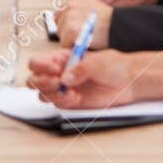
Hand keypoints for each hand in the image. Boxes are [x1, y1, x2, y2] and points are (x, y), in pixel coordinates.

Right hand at [26, 48, 162, 108]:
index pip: (38, 62)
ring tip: (70, 92)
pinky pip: (57, 104)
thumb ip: (80, 69)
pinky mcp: (71, 101)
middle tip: (57, 83)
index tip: (55, 69)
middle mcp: (59, 73)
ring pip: (42, 94)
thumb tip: (65, 78)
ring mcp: (63, 88)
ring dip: (52, 94)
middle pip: (34, 79)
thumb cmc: (114, 65)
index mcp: (61, 58)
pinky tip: (76, 97)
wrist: (129, 81)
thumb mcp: (97, 62)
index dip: (41, 66)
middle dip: (41, 82)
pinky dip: (63, 102)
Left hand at [55, 0, 111, 45]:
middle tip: (84, 35)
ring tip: (86, 38)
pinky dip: (73, 48)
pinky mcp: (71, 29)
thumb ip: (77, 13)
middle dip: (68, 32)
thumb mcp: (92, 9)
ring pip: (62, 35)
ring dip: (71, 40)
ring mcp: (70, 16)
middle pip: (59, 24)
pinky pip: (65, 44)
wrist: (120, 27)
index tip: (80, 28)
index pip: (62, 14)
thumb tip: (62, 21)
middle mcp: (70, 4)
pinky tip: (85, 43)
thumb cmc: (110, 22)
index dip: (70, 24)